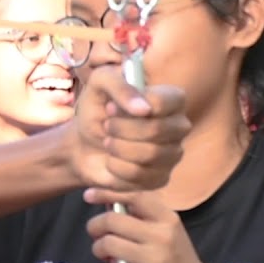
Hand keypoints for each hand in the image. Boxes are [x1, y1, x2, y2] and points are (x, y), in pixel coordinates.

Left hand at [67, 66, 187, 191]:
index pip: (164, 103)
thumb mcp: (100, 84)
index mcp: (171, 99)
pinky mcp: (160, 178)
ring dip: (117, 148)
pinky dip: (116, 168)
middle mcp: (178, 126)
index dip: (132, 106)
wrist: (85, 144)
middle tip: (107, 125)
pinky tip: (110, 161)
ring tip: (107, 142)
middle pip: (157, 130)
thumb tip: (144, 109)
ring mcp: (172, 154)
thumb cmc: (97, 109)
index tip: (110, 108)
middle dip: (121, 129)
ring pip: (150, 154)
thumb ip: (120, 86)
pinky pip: (140, 176)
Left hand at [85, 190, 244, 262]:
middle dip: (95, 226)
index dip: (108, 193)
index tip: (88, 195)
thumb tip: (109, 205)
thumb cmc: (178, 261)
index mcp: (168, 219)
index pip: (134, 196)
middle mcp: (162, 235)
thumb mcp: (170, 233)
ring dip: (97, 250)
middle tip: (95, 234)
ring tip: (102, 255)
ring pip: (107, 244)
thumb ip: (145, 219)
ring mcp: (155, 259)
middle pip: (112, 220)